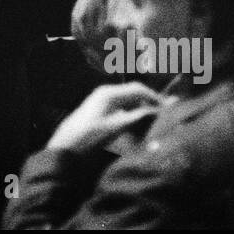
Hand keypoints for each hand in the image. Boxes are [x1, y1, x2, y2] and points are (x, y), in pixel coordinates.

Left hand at [46, 82, 162, 154]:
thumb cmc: (91, 135)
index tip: (168, 108)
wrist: (66, 144)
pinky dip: (130, 113)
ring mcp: (102, 99)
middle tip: (163, 115)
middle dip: (148, 103)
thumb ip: (138, 117)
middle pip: (133, 93)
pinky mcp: (100, 108)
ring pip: (127, 100)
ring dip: (140, 108)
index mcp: (110, 93)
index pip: (138, 89)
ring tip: (152, 121)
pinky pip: (120, 107)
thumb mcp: (117, 127)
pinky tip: (136, 125)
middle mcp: (106, 92)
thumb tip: (157, 110)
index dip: (154, 98)